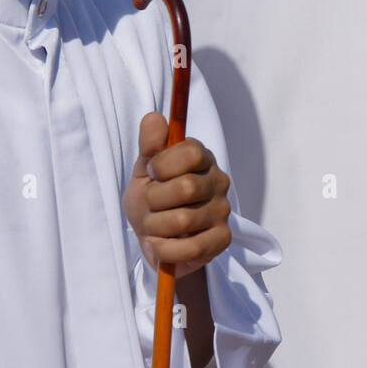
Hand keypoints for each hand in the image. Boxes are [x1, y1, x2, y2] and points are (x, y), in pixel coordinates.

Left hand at [122, 112, 231, 278]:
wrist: (155, 240)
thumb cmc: (152, 200)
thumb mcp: (144, 171)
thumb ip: (149, 146)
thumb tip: (154, 117)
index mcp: (201, 157)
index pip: (190, 152)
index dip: (163, 165)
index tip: (152, 173)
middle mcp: (218, 181)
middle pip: (185, 188)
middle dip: (155, 201)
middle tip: (151, 205)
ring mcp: (223, 211)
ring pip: (183, 220)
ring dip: (155, 228)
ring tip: (154, 228)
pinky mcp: (223, 239)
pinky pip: (192, 248)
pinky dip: (165, 250)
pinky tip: (158, 246)